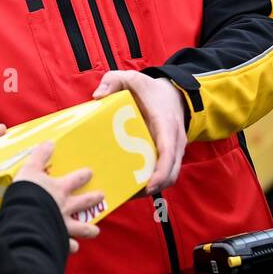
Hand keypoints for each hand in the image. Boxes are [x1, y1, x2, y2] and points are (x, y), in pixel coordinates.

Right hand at [12, 141, 102, 253]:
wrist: (25, 216)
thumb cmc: (27, 192)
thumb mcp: (30, 169)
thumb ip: (39, 156)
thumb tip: (49, 143)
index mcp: (60, 189)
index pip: (76, 179)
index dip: (83, 175)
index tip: (90, 173)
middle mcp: (65, 207)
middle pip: (83, 202)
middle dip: (93, 198)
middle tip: (102, 196)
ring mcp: (63, 224)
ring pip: (80, 227)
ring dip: (88, 229)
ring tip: (96, 231)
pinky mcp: (57, 238)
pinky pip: (66, 244)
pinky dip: (70, 247)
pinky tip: (74, 248)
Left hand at [92, 70, 186, 193]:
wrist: (173, 94)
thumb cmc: (150, 90)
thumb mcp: (132, 78)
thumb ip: (113, 81)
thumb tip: (98, 96)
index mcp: (165, 124)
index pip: (168, 152)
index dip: (160, 172)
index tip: (148, 186)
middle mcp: (174, 140)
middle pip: (171, 172)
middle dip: (154, 187)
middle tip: (129, 195)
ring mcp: (174, 150)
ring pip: (170, 177)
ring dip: (152, 188)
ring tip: (127, 195)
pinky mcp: (169, 156)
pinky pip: (164, 174)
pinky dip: (152, 183)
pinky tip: (132, 187)